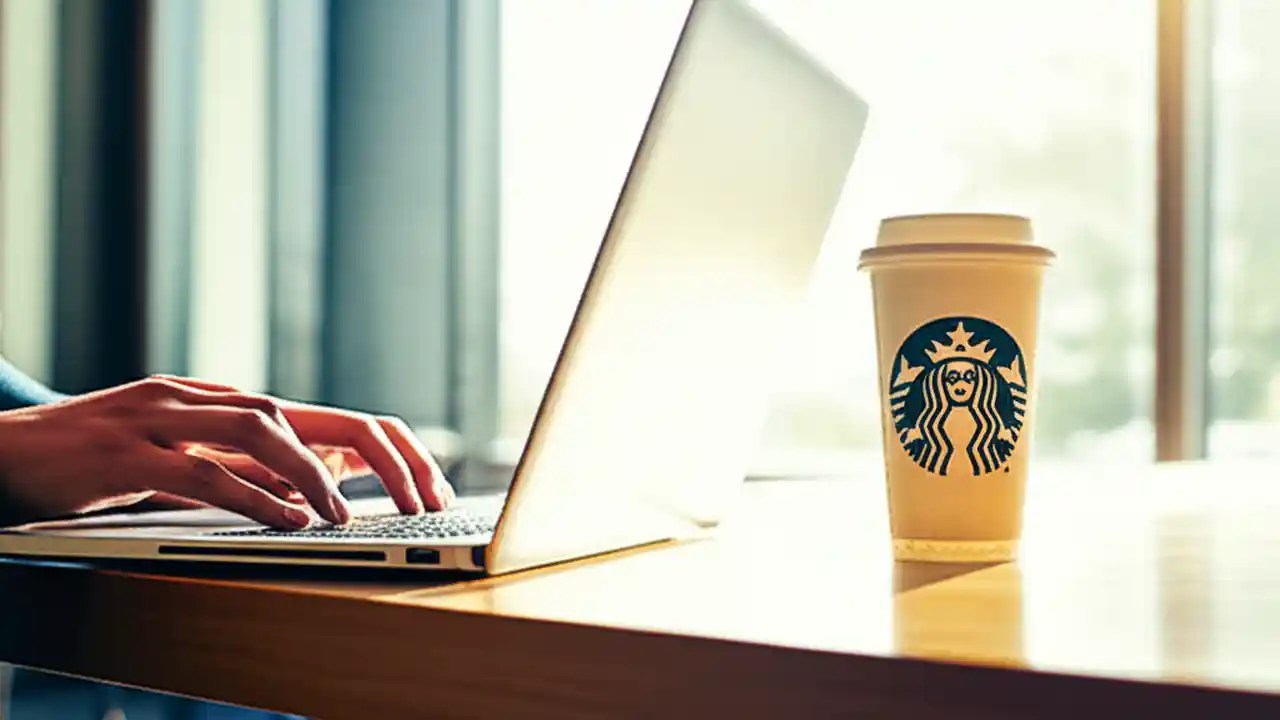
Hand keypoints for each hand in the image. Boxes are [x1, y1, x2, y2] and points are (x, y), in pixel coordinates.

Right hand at [0, 375, 453, 528]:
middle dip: (374, 456)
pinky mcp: (123, 451)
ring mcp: (161, 419)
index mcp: (223, 402)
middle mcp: (200, 399)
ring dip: (310, 475)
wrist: (8, 448)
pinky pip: (199, 471)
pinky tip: (285, 520)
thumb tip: (324, 477)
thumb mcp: (188, 454)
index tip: (426, 486)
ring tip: (343, 516)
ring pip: (257, 430)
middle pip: (305, 415)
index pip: (328, 414)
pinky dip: (248, 496)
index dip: (387, 447)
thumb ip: (250, 463)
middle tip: (415, 501)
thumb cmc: (102, 457)